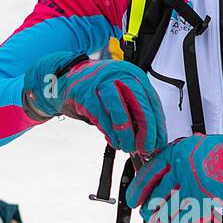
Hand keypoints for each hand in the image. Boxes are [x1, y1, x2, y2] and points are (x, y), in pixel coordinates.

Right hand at [22, 51, 165, 154]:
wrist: (64, 79)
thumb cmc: (96, 90)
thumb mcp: (119, 94)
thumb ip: (134, 111)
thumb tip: (152, 137)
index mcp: (133, 74)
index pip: (151, 101)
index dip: (157, 125)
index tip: (158, 143)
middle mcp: (119, 74)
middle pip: (139, 105)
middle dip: (146, 131)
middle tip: (146, 148)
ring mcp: (100, 82)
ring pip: (121, 112)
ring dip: (127, 134)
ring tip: (128, 147)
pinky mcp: (85, 94)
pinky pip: (102, 117)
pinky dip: (110, 133)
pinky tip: (114, 141)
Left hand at [128, 125, 222, 222]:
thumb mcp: (193, 147)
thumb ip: (175, 161)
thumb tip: (158, 179)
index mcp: (176, 153)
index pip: (148, 174)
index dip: (137, 190)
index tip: (133, 199)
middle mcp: (181, 170)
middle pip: (155, 197)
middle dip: (149, 211)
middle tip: (147, 216)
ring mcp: (192, 187)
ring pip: (167, 213)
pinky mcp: (205, 203)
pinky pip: (184, 221)